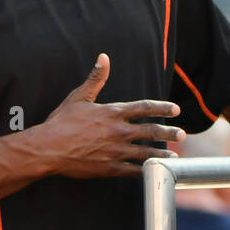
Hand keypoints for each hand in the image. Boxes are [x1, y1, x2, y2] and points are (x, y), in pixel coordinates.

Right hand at [39, 54, 184, 178]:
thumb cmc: (60, 122)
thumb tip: (104, 57)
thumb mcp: (78, 97)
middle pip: (151, 131)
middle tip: (181, 134)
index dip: (162, 108)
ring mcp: (115, 151)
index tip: (176, 110)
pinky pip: (132, 170)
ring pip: (146, 152)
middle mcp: (118, 131)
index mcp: (113, 112)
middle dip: (169, 132)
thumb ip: (96, 79)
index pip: (145, 108)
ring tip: (174, 157)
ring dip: (162, 154)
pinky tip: (154, 171)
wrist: (48, 148)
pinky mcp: (109, 168)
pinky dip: (145, 170)